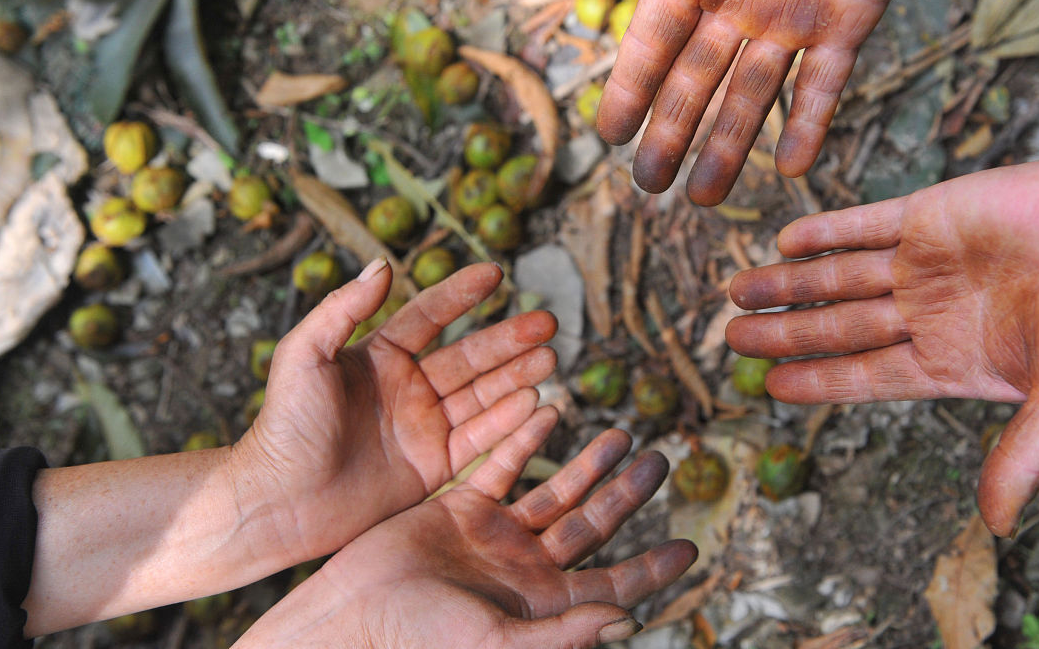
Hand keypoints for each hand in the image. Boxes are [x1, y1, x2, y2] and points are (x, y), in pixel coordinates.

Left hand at [232, 260, 558, 563]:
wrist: (276, 503)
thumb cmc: (282, 427)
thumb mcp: (303, 356)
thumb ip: (341, 308)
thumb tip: (383, 263)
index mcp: (379, 358)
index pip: (429, 316)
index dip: (462, 294)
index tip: (495, 273)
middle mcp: (407, 389)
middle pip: (469, 357)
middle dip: (509, 340)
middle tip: (547, 322)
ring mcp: (423, 429)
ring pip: (483, 397)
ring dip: (517, 378)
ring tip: (551, 359)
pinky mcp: (433, 468)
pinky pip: (481, 441)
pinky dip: (509, 424)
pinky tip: (536, 404)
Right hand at [236, 410, 697, 648]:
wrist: (348, 618)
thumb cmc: (421, 642)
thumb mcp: (496, 644)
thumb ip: (561, 635)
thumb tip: (625, 622)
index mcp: (541, 607)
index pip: (613, 586)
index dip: (652, 569)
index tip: (690, 548)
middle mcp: (524, 570)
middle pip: (591, 525)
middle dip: (626, 493)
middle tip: (660, 458)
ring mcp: (492, 536)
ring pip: (553, 490)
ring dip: (585, 462)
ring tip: (620, 433)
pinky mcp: (458, 508)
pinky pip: (500, 467)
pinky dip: (522, 440)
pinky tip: (549, 412)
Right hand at [557, 0, 968, 204]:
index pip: (652, 40)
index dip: (631, 87)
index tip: (610, 136)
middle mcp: (736, 1)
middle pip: (696, 81)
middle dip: (673, 133)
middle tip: (651, 186)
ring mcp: (792, 16)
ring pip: (754, 95)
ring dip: (731, 145)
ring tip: (705, 197)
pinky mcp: (847, 22)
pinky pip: (824, 83)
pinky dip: (810, 124)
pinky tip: (793, 168)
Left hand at [726, 153, 1038, 535]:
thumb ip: (1022, 458)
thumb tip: (996, 526)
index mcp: (954, 362)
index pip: (866, 377)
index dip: (818, 381)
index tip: (770, 385)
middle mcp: (931, 313)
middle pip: (838, 327)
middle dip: (783, 333)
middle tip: (731, 338)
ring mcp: (927, 262)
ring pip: (839, 275)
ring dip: (788, 283)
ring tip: (736, 288)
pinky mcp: (932, 212)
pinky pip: (865, 222)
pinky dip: (824, 231)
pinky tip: (784, 240)